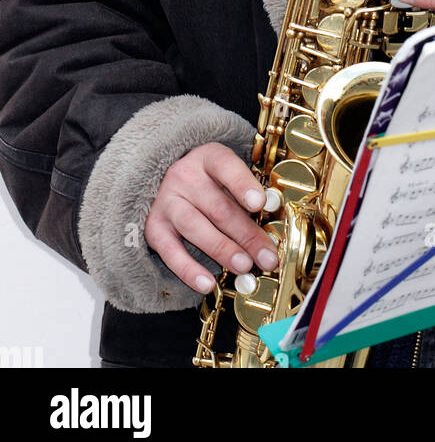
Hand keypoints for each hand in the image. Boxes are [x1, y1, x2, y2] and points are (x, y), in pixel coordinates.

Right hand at [143, 142, 279, 292]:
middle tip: (266, 256)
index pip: (226, 166)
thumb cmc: (209, 181)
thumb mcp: (228, 174)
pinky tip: (207, 283)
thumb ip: (247, 192)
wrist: (164, 181)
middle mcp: (185, 176)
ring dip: (222, 250)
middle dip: (246, 234)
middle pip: (218, 207)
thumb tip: (273, 218)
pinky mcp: (154, 228)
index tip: (260, 204)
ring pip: (196, 227)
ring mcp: (167, 202)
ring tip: (244, 266)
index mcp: (208, 158)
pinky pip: (170, 252)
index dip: (243, 185)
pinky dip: (189, 270)